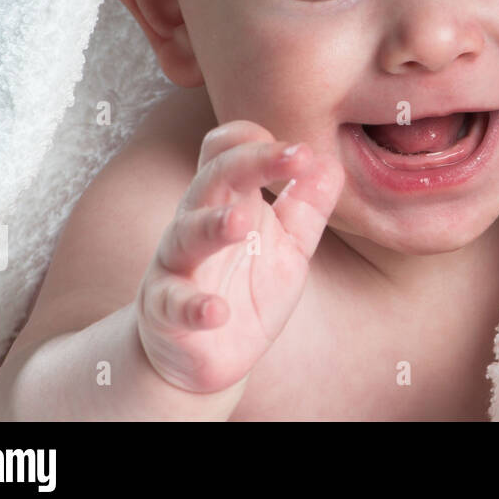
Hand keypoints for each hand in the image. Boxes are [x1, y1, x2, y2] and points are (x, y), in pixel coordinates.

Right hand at [134, 121, 342, 393]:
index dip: (261, 144)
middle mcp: (197, 223)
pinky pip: (174, 304)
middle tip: (295, 155)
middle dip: (251, 162)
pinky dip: (194, 307)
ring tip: (241, 221)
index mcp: (228, 201)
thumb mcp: (289, 246)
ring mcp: (178, 265)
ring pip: (186, 233)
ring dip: (212, 225)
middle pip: (214, 177)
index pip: (230, 152)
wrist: (205, 354)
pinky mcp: (166, 311)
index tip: (303, 151)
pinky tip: (217, 312)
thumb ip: (308, 207)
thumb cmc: (246, 287)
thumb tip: (332, 163)